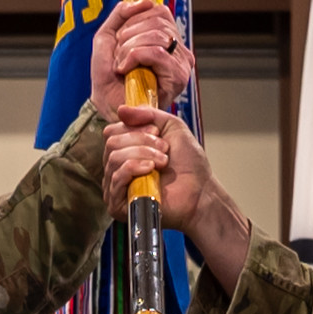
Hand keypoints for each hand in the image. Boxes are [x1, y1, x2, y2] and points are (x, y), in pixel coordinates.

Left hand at [89, 0, 192, 121]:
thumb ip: (122, 14)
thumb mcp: (108, 37)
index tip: (121, 39)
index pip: (159, 11)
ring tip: (121, 65)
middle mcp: (178, 49)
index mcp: (166, 38)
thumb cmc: (109, 77)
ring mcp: (181, 63)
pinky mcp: (178, 77)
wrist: (106, 106)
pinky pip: (157, 53)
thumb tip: (145, 1)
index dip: (135, 19)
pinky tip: (125, 69)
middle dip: (129, 35)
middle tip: (118, 56)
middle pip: (157, 21)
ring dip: (129, 48)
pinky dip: (134, 57)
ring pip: (157, 35)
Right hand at [102, 108, 251, 296]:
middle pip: (112, 143)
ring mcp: (116, 187)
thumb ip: (148, 114)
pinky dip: (133, 168)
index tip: (157, 132)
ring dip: (142, 154)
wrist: (200, 193)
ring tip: (163, 161)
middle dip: (140, 141)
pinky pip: (115, 178)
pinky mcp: (118, 204)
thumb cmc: (189, 165)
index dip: (133, 128)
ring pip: (114, 158)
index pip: (112, 132)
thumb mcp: (171, 127)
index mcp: (126, 151)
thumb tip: (121, 109)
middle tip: (164, 149)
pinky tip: (151, 170)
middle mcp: (118, 168)